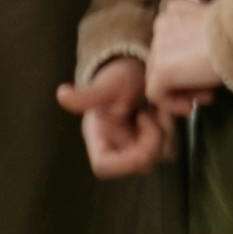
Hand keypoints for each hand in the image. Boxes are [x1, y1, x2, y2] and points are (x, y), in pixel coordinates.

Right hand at [60, 61, 171, 178]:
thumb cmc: (116, 76)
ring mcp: (137, 146)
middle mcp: (117, 147)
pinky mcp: (154, 142)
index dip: (125, 161)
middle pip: (139, 164)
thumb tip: (61, 94)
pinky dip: (171, 129)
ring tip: (157, 108)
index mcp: (100, 137)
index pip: (104, 166)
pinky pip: (170, 146)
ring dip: (165, 131)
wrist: (135, 67)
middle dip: (152, 139)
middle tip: (150, 112)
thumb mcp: (105, 85)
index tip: (139, 134)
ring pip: (159, 156)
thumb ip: (86, 96)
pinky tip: (162, 111)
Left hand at [144, 0, 220, 116]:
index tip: (207, 72)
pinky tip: (192, 106)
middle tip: (208, 89)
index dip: (188, 61)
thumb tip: (196, 63)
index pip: (172, 42)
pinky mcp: (160, 70)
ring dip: (183, 91)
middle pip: (165, 60)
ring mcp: (158, 47)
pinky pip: (156, 94)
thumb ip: (200, 38)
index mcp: (176, 9)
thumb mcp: (218, 29)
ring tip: (207, 95)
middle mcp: (162, 23)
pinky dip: (173, 105)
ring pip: (160, 78)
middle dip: (186, 78)